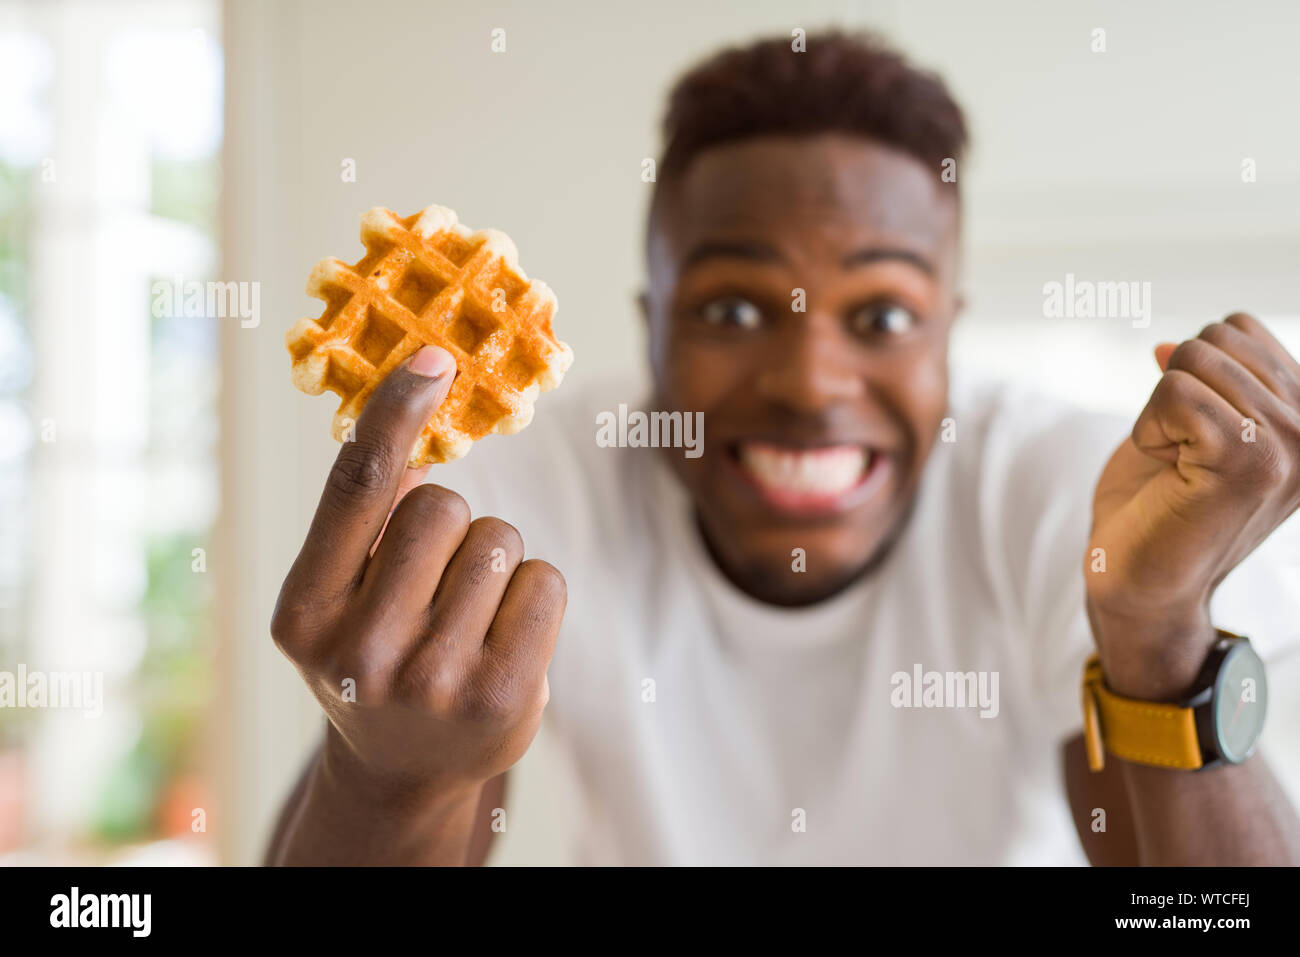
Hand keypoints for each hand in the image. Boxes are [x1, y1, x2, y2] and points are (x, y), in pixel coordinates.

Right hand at [271, 345, 565, 803]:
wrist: (403, 768)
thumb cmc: (374, 655)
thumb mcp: (339, 597)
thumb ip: (363, 526)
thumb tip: (413, 442)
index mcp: (305, 613)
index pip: (356, 488)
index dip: (396, 411)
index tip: (433, 356)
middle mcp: (360, 651)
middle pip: (442, 505)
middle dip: (450, 524)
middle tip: (433, 583)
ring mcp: (434, 680)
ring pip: (499, 540)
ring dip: (492, 561)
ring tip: (464, 619)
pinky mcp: (502, 696)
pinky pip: (543, 580)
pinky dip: (531, 594)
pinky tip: (502, 639)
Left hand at [1086, 313, 1299, 698]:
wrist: (1140, 585)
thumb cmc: (1154, 509)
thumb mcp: (1182, 431)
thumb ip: (1198, 383)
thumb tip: (1170, 343)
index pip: (1239, 328)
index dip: (1189, 374)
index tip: (1192, 437)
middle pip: (1216, 337)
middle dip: (1172, 389)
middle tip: (1179, 456)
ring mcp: (1290, 446)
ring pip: (1195, 357)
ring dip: (1159, 412)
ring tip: (1175, 467)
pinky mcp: (1251, 462)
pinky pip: (1176, 391)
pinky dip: (1149, 428)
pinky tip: (1164, 470)